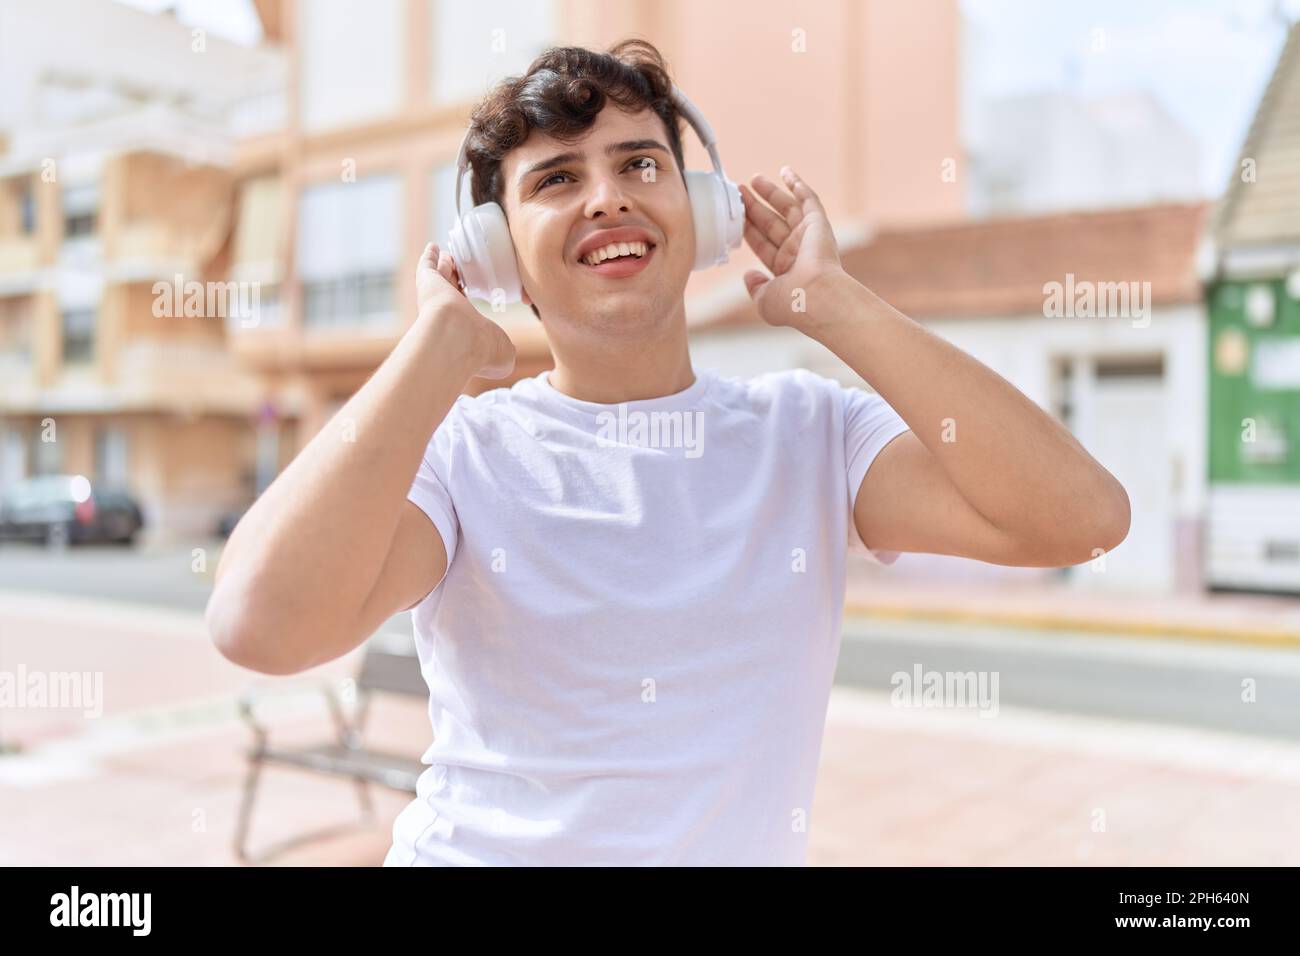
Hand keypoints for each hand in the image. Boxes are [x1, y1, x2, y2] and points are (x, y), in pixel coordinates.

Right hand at [416, 242, 515, 379]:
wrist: (456, 339)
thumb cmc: (480, 350)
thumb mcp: (503, 353)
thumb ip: (506, 350)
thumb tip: (507, 353)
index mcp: (464, 328)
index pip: (464, 311)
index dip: (466, 301)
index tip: (469, 292)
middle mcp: (447, 313)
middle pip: (451, 290)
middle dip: (455, 278)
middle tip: (458, 266)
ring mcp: (437, 297)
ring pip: (441, 276)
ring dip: (444, 264)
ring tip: (447, 253)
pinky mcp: (428, 282)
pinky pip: (427, 266)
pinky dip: (429, 256)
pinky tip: (432, 247)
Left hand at [739, 167, 846, 328]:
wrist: (816, 296)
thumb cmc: (792, 304)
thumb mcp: (764, 300)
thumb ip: (755, 287)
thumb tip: (748, 276)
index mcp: (786, 270)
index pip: (762, 244)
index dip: (748, 229)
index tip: (734, 215)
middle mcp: (798, 252)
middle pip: (771, 223)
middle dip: (754, 207)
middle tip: (740, 191)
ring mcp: (809, 237)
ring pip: (786, 208)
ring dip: (771, 192)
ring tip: (753, 179)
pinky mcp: (819, 223)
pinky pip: (809, 199)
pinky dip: (798, 185)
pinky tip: (785, 171)